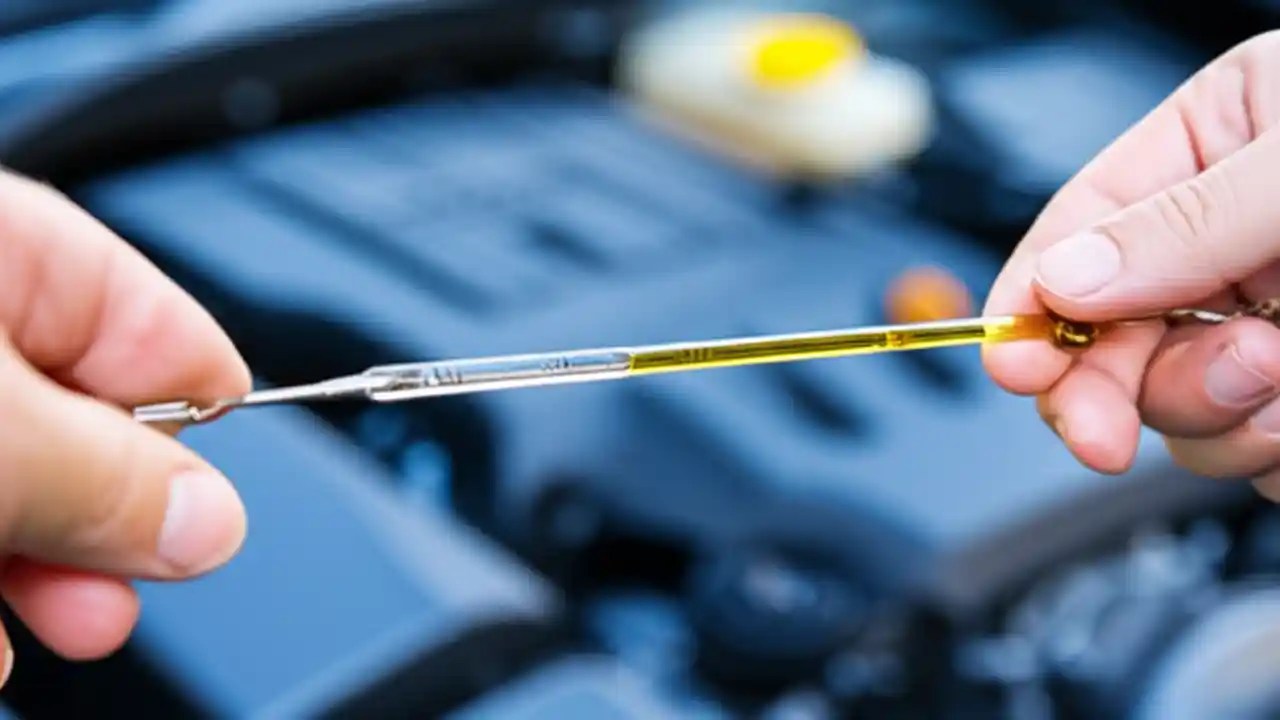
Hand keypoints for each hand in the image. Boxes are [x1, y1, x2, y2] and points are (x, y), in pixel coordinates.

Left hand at [0, 171, 248, 683]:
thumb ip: (110, 476)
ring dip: (33, 575)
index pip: (171, 346)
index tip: (192, 524)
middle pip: (87, 435)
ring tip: (12, 642)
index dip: (195, 444)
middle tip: (101, 604)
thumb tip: (217, 522)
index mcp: (18, 250)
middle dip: (100, 533)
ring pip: (11, 488)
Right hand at [984, 30, 1279, 497]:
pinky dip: (1267, 452)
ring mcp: (1264, 325)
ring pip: (1174, 409)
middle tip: (1103, 439)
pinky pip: (1247, 452)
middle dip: (1111, 389)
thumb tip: (1066, 278)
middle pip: (1106, 339)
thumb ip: (1188, 221)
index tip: (1011, 368)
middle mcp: (1226, 243)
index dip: (1027, 308)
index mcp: (1210, 150)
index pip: (1077, 233)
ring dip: (1214, 415)